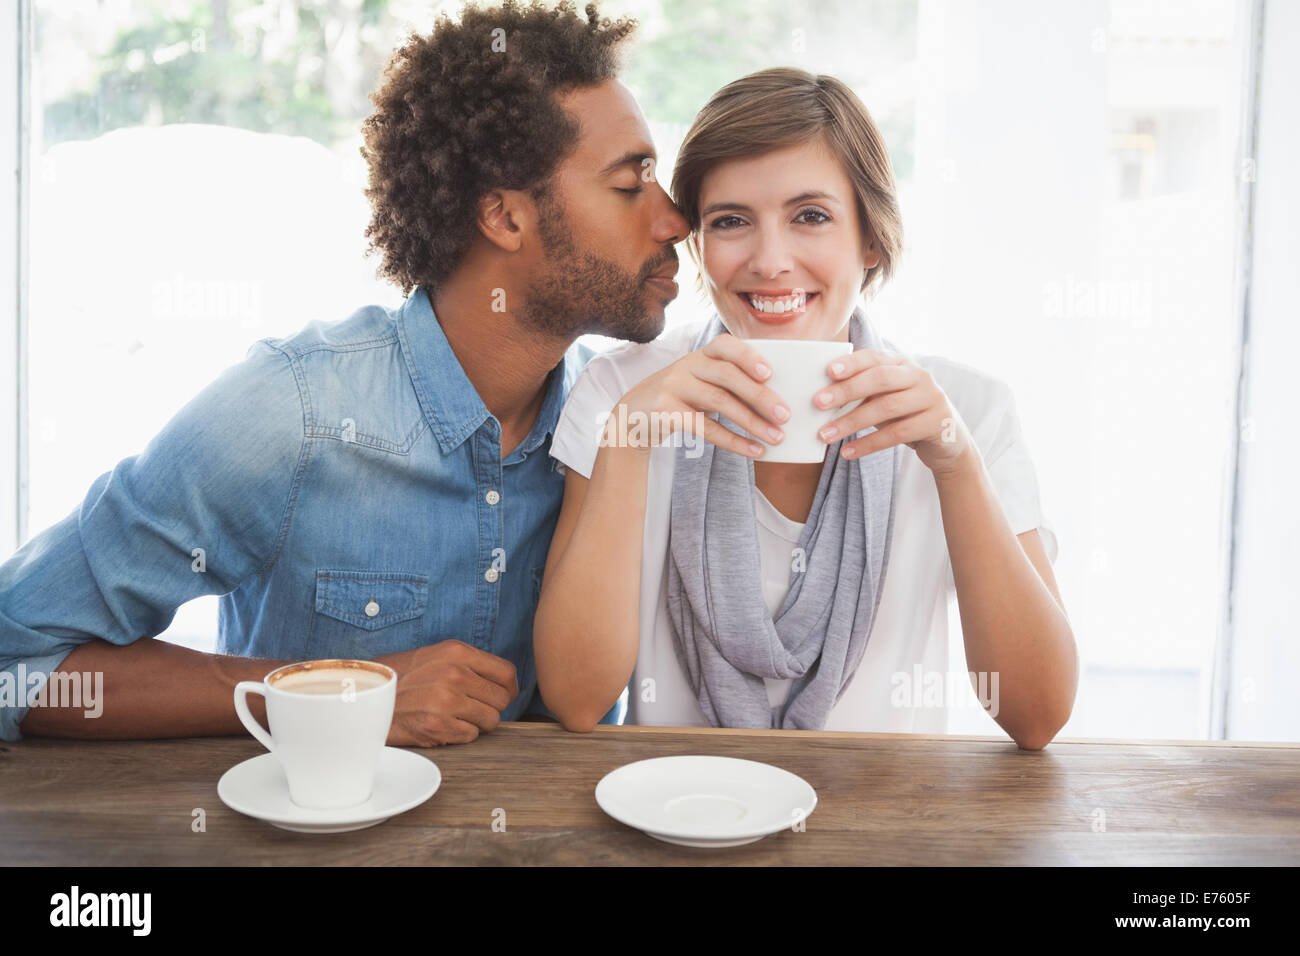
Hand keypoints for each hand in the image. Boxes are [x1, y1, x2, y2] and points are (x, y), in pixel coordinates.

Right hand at [374, 640, 518, 745]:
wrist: (365, 697)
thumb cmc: (403, 678)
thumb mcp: (435, 656)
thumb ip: (469, 664)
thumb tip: (505, 682)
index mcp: (457, 652)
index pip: (507, 673)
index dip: (507, 688)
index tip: (499, 696)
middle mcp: (454, 673)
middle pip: (502, 699)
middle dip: (490, 707)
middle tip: (470, 708)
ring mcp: (446, 700)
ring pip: (491, 720)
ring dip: (476, 723)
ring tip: (454, 717)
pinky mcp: (437, 726)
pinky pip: (471, 736)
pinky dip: (460, 735)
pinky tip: (441, 726)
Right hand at [613, 333, 789, 457]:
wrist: (633, 415)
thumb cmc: (681, 398)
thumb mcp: (701, 381)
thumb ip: (729, 382)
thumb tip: (776, 400)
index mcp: (700, 354)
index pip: (725, 345)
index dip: (748, 356)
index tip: (771, 373)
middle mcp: (686, 366)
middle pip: (727, 376)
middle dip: (759, 396)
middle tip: (785, 415)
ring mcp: (673, 387)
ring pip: (719, 402)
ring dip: (752, 422)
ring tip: (776, 438)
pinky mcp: (666, 412)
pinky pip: (704, 428)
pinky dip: (733, 441)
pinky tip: (753, 450)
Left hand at [814, 348, 973, 477]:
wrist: (948, 442)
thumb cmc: (906, 416)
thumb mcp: (887, 398)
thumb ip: (864, 392)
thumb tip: (821, 397)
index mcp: (903, 364)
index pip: (875, 357)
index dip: (852, 362)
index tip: (828, 371)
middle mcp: (919, 376)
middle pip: (880, 379)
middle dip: (847, 391)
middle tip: (818, 403)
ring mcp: (930, 398)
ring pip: (887, 407)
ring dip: (851, 422)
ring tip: (825, 435)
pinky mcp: (936, 423)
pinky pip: (897, 434)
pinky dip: (868, 444)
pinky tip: (848, 452)